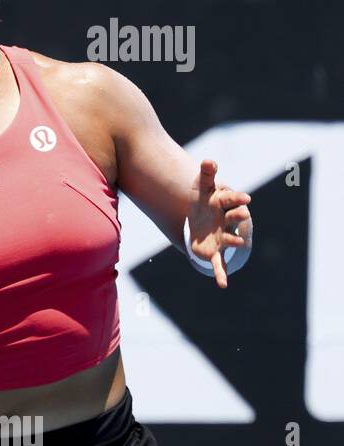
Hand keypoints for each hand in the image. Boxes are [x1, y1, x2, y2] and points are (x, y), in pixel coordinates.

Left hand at [187, 158, 251, 288]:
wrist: (199, 220)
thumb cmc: (202, 201)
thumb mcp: (201, 187)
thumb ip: (206, 174)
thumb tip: (208, 160)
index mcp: (224, 204)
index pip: (232, 199)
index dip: (238, 199)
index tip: (246, 198)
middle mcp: (226, 221)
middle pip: (235, 218)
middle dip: (239, 216)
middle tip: (244, 214)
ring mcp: (222, 236)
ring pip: (230, 238)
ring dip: (234, 240)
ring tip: (239, 242)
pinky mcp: (214, 251)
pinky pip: (219, 264)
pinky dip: (221, 274)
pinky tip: (223, 285)